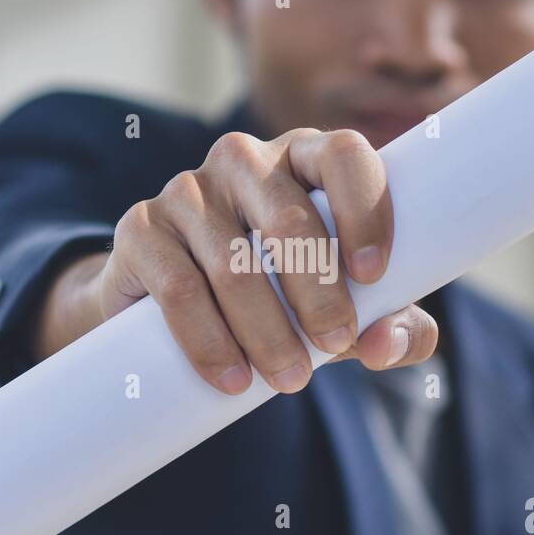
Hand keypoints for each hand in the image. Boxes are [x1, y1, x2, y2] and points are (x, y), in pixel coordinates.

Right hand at [32, 128, 438, 393]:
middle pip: (290, 220)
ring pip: (234, 263)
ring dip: (267, 330)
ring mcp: (187, 190)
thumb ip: (392, 323)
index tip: (375, 276)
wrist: (168, 308)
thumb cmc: (282, 295)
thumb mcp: (345, 306)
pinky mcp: (141, 229)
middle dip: (320, 295)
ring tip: (289, 380)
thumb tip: (391, 343)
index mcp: (304, 160)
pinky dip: (209, 341)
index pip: (343, 154)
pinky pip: (178, 287)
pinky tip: (231, 378)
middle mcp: (245, 160)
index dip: (365, 208)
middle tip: (334, 347)